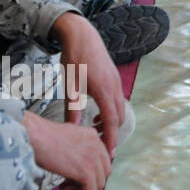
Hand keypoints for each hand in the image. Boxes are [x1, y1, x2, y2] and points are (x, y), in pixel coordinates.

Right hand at [21, 112, 111, 189]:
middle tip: (70, 182)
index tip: (75, 174)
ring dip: (82, 189)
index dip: (90, 170)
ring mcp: (94, 159)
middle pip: (104, 172)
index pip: (102, 159)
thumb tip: (76, 161)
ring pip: (99, 183)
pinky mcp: (86, 171)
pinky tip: (62, 189)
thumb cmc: (41, 137)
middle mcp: (97, 146)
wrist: (35, 136)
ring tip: (64, 186)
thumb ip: (77, 146)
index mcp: (93, 136)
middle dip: (89, 181)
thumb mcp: (66, 136)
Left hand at [51, 12, 124, 156]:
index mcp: (104, 91)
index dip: (111, 138)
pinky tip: (97, 113)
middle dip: (112, 132)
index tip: (109, 153)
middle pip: (119, 116)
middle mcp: (115, 87)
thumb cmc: (75, 60)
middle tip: (100, 145)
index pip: (112, 121)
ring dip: (111, 121)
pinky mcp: (114, 78)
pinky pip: (117, 99)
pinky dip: (111, 111)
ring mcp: (116, 82)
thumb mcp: (70, 86)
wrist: (82, 36)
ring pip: (120, 108)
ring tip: (96, 130)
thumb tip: (72, 130)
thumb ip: (72, 109)